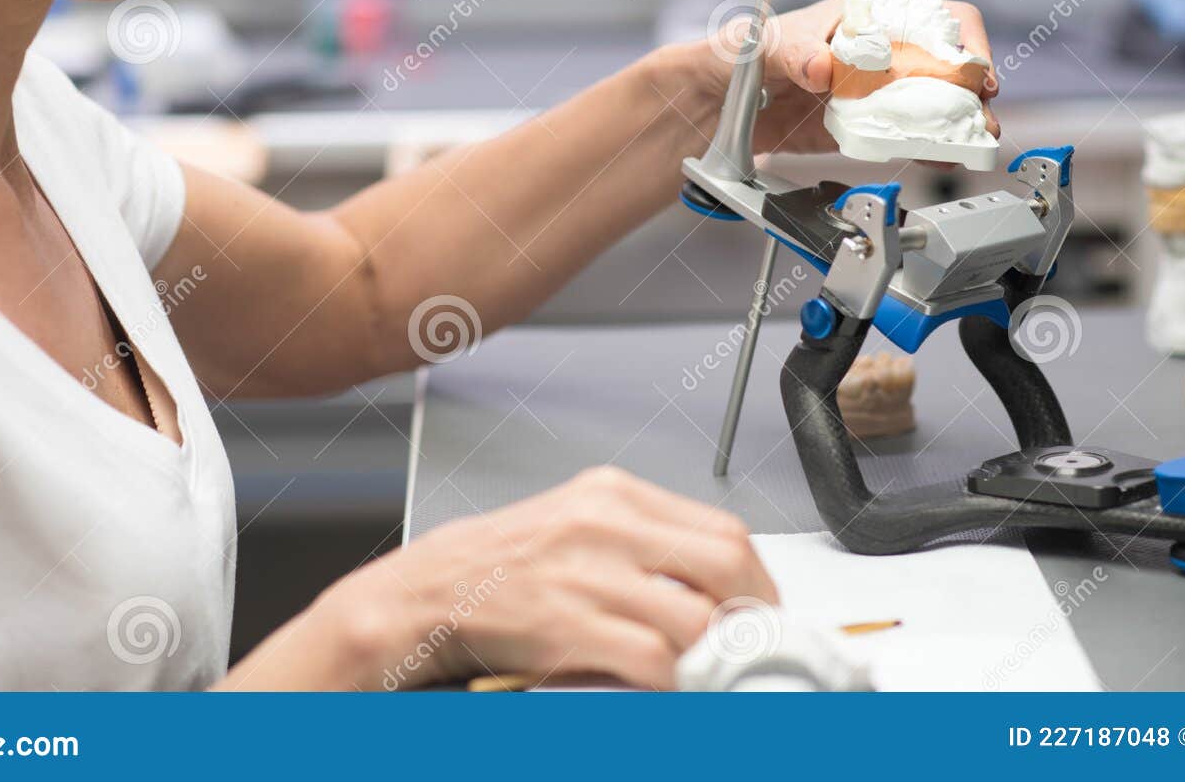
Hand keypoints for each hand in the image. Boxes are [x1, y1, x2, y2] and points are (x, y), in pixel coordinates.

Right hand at [315, 466, 776, 690]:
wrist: (421, 596)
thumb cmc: (498, 568)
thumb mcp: (576, 530)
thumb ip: (641, 547)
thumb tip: (711, 585)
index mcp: (611, 493)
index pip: (722, 530)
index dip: (757, 581)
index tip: (763, 613)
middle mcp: (603, 522)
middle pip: (725, 563)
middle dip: (752, 615)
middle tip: (752, 649)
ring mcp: (584, 572)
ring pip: (696, 618)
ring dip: (714, 658)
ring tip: (713, 675)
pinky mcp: (565, 623)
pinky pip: (651, 660)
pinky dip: (674, 682)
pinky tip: (671, 690)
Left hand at [694, 0, 1000, 155]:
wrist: (714, 102)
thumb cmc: (740, 53)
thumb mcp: (765, 44)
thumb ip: (794, 53)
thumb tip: (822, 68)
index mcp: (868, 15)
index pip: (938, 17)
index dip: (966, 41)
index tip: (973, 71)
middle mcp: (882, 51)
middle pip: (947, 65)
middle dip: (971, 90)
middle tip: (979, 116)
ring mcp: (876, 92)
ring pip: (934, 105)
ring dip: (958, 123)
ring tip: (971, 143)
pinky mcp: (863, 129)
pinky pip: (905, 138)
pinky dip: (927, 148)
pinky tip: (943, 157)